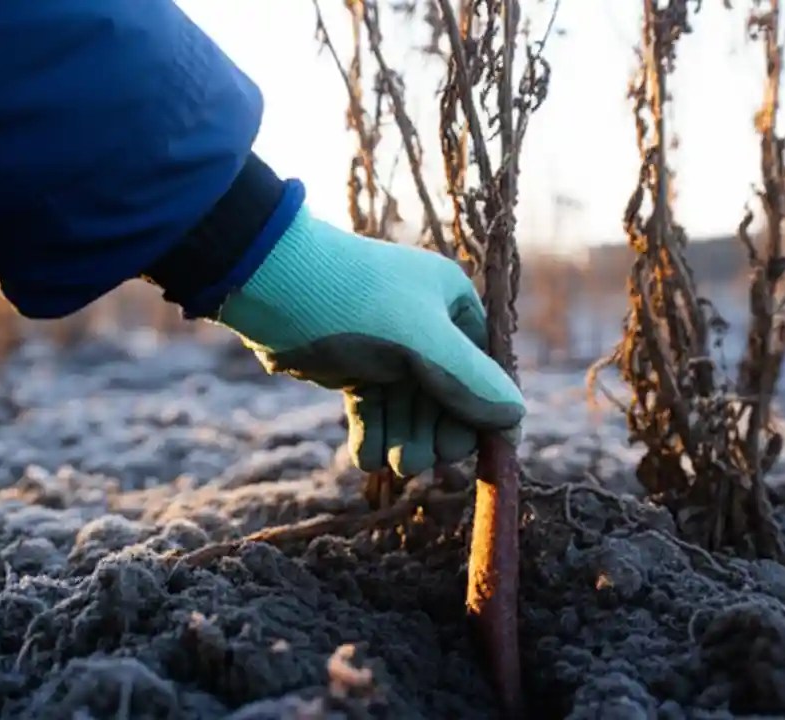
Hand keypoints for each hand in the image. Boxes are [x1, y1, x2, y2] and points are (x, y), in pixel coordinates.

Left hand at [217, 206, 524, 476]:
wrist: (269, 285)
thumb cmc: (355, 303)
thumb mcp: (422, 344)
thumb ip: (471, 383)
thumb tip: (516, 418)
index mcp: (452, 301)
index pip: (483, 368)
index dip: (480, 413)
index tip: (470, 453)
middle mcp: (425, 322)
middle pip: (445, 395)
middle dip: (433, 433)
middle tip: (418, 464)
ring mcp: (388, 345)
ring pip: (408, 407)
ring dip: (403, 440)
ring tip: (393, 466)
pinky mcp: (353, 365)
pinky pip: (375, 408)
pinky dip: (373, 435)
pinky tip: (366, 458)